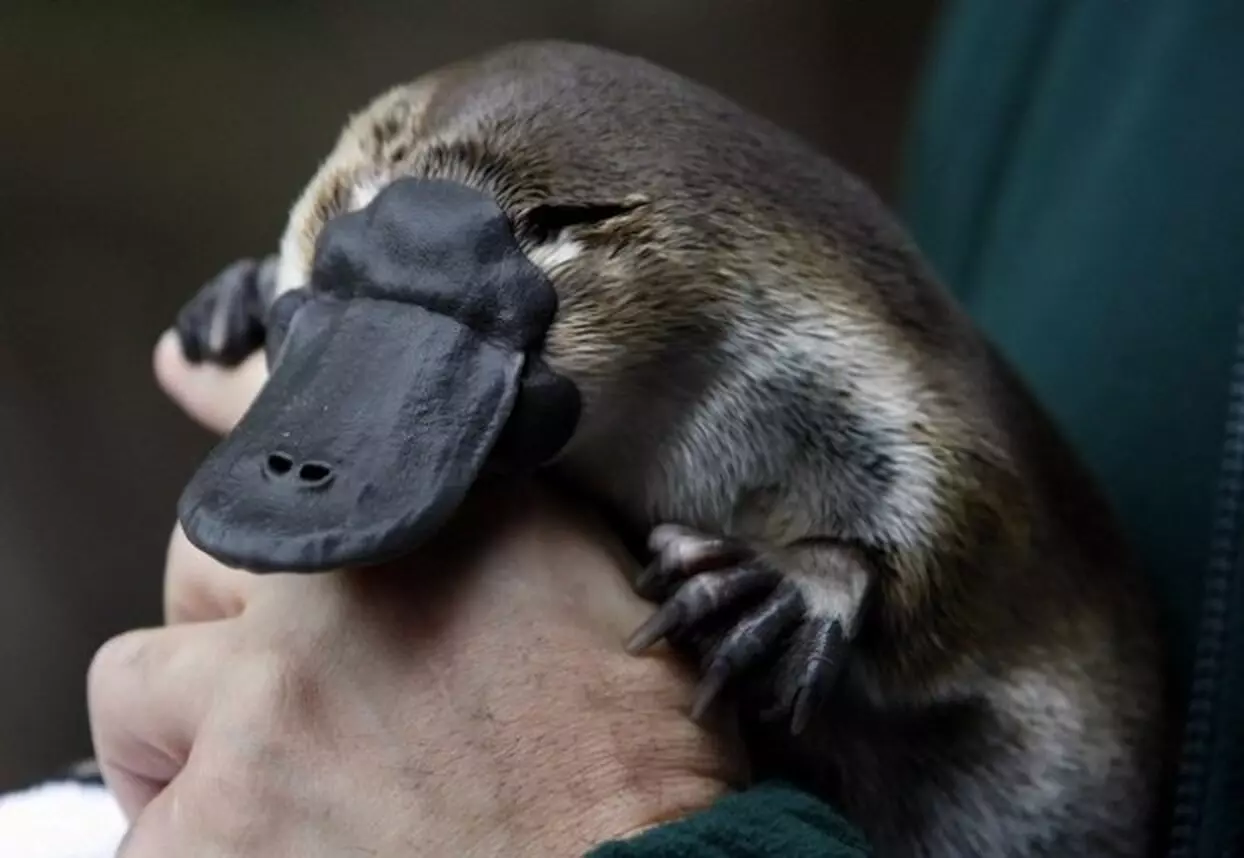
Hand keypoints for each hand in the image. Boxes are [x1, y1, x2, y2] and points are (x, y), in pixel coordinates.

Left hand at [86, 331, 737, 856]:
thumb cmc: (636, 766)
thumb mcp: (593, 596)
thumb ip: (496, 532)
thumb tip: (428, 518)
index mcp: (453, 515)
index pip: (312, 409)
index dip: (243, 395)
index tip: (196, 370)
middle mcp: (351, 581)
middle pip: (206, 556)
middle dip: (238, 622)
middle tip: (312, 697)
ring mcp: (271, 699)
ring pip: (141, 684)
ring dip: (192, 735)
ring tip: (286, 794)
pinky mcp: (217, 826)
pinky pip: (143, 823)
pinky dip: (192, 840)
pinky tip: (283, 856)